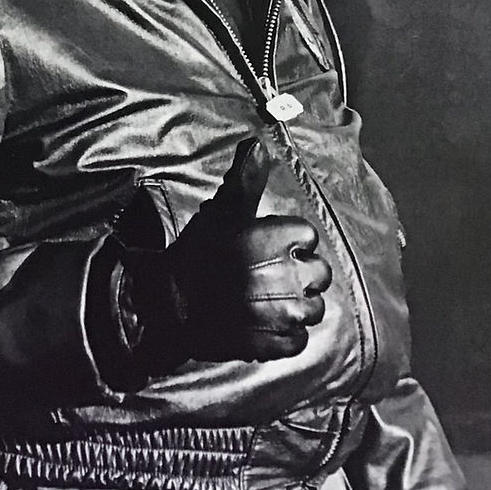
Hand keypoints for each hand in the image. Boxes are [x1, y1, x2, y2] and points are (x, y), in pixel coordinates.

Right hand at [119, 138, 331, 367]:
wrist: (171, 304)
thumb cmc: (198, 254)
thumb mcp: (223, 213)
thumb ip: (247, 181)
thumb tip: (259, 145)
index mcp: (277, 239)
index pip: (308, 237)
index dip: (291, 243)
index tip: (271, 249)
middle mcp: (287, 275)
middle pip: (319, 273)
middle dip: (300, 274)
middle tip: (273, 276)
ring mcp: (283, 312)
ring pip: (313, 309)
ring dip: (296, 305)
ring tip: (271, 301)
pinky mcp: (274, 343)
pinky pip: (299, 341)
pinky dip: (287, 335)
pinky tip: (268, 324)